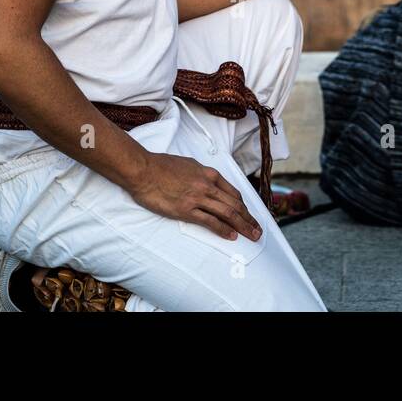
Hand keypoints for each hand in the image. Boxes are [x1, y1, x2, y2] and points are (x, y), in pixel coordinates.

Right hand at [126, 151, 261, 240]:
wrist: (143, 170)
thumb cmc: (162, 166)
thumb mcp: (189, 165)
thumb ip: (201, 175)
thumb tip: (209, 183)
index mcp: (209, 174)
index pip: (233, 193)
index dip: (244, 207)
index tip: (250, 216)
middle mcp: (207, 185)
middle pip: (235, 204)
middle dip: (249, 219)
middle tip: (258, 230)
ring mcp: (198, 198)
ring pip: (227, 213)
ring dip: (242, 226)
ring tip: (252, 236)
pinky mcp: (186, 210)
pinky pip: (210, 221)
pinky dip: (223, 229)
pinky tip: (231, 236)